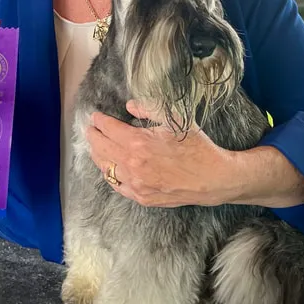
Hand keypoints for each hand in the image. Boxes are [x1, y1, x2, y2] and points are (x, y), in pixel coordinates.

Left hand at [86, 100, 236, 207]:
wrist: (212, 177)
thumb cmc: (196, 146)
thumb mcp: (175, 118)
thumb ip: (148, 108)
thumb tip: (129, 106)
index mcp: (138, 143)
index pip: (108, 129)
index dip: (99, 121)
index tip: (95, 116)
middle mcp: (132, 165)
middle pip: (101, 148)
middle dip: (93, 136)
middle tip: (90, 129)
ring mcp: (135, 184)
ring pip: (105, 168)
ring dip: (97, 155)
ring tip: (95, 146)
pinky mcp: (141, 197)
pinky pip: (116, 185)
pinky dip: (109, 173)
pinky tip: (108, 167)